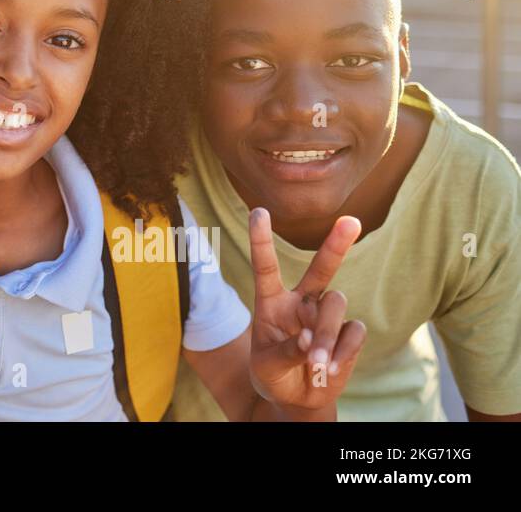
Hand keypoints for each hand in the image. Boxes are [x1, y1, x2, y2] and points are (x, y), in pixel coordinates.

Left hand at [247, 207, 366, 414]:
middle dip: (336, 245)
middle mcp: (301, 302)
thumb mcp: (267, 366)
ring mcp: (326, 316)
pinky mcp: (348, 334)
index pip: (266, 267)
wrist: (297, 399)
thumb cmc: (273, 375)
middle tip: (351, 221)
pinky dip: (342, 351)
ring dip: (326, 336)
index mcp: (272, 302)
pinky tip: (329, 369)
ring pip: (336, 307)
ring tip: (316, 364)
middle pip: (321, 269)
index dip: (261, 240)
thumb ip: (286, 351)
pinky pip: (353, 332)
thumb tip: (309, 339)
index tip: (258, 211)